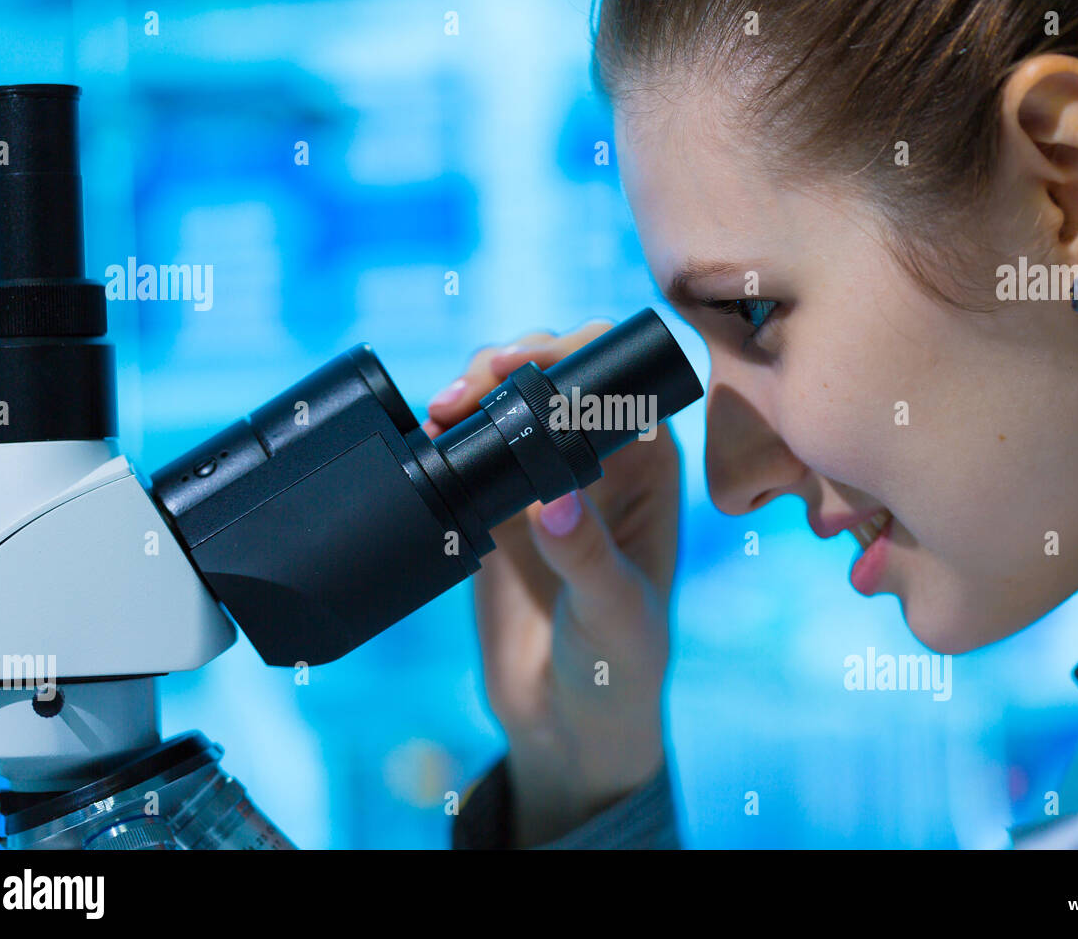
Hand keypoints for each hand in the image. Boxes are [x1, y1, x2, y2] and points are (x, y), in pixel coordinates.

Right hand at [424, 321, 680, 846]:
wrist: (568, 721)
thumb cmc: (622, 666)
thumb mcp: (615, 611)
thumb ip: (587, 555)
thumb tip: (553, 497)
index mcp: (648, 468)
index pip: (619, 383)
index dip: (574, 356)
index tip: (524, 365)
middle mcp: (597, 462)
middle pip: (555, 377)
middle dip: (511, 363)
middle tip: (469, 390)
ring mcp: (541, 482)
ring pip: (505, 404)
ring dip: (471, 393)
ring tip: (443, 413)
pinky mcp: (494, 509)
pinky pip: (467, 451)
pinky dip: (445, 437)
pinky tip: (429, 442)